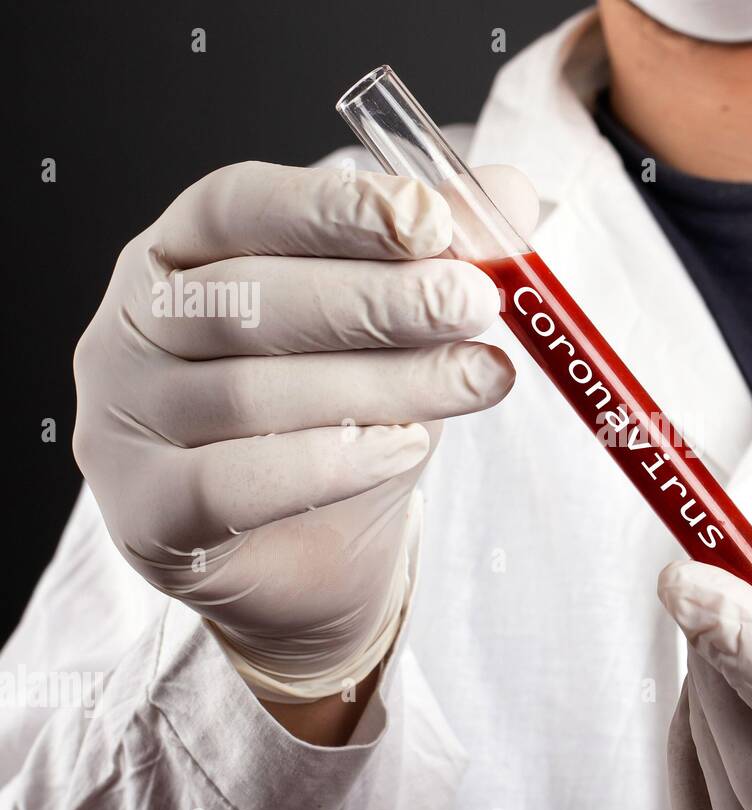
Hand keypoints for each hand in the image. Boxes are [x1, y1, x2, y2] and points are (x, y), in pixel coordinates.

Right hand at [74, 160, 536, 705]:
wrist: (314, 556)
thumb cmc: (343, 419)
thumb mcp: (398, 329)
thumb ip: (439, 256)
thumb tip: (512, 196)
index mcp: (180, 253)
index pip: (236, 205)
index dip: (333, 209)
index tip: (431, 220)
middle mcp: (132, 326)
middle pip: (246, 299)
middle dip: (376, 300)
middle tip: (474, 304)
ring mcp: (125, 423)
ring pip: (250, 393)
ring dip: (380, 384)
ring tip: (473, 381)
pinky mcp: (143, 515)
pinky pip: (231, 485)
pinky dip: (328, 465)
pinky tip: (404, 447)